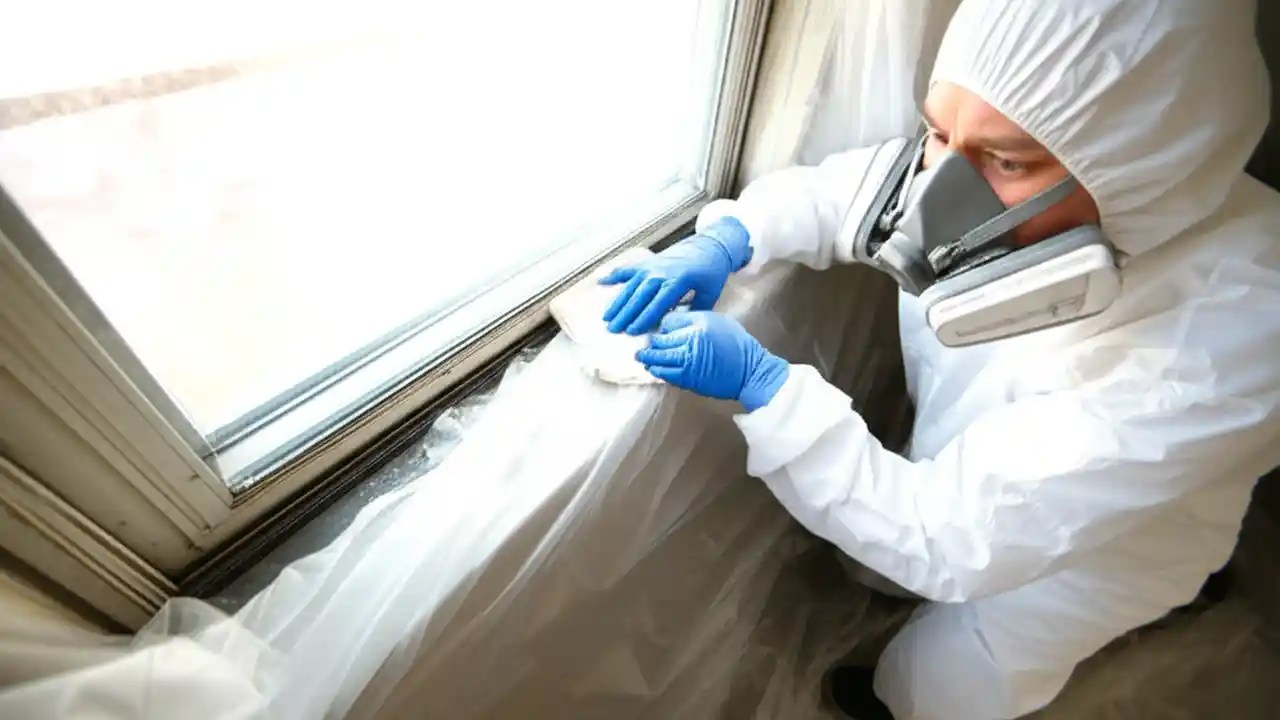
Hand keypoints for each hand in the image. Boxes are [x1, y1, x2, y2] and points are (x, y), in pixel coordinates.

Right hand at [600, 217, 751, 334]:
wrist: (710, 246)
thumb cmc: (711, 273)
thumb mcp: (709, 294)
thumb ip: (695, 312)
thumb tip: (680, 330)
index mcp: (677, 282)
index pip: (657, 304)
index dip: (644, 319)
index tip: (633, 332)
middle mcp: (661, 273)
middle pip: (639, 297)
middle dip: (625, 315)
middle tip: (613, 330)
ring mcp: (651, 266)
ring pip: (630, 287)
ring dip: (617, 303)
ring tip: (606, 318)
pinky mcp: (647, 262)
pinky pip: (628, 270)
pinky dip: (614, 275)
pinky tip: (600, 282)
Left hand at [636, 312, 789, 410]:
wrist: (750, 371)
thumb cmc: (736, 344)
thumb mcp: (717, 321)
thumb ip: (693, 319)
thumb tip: (669, 323)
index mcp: (699, 323)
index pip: (668, 321)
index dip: (661, 325)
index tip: (659, 328)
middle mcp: (691, 340)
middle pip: (659, 339)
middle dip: (651, 341)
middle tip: (645, 342)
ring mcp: (687, 361)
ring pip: (657, 358)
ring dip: (647, 357)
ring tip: (642, 356)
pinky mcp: (687, 379)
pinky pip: (664, 373)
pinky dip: (656, 369)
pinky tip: (653, 367)